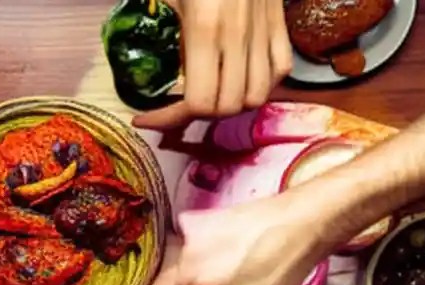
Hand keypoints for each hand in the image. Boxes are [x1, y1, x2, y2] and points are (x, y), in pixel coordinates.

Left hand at [133, 0, 290, 128]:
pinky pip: (279, 71)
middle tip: (176, 107)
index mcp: (205, 28)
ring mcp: (264, 31)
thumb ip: (160, 33)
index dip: (170, 119)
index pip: (198, 102)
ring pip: (257, 97)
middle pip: (228, 107)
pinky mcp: (281, 24)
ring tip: (209, 94)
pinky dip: (260, 83)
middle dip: (198, 114)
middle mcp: (239, 36)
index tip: (147, 117)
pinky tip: (239, 75)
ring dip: (232, 104)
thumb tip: (143, 66)